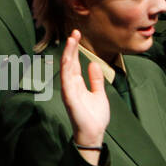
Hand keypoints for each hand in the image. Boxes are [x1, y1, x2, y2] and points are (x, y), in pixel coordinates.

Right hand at [59, 29, 108, 157]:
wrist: (94, 133)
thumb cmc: (94, 116)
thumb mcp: (99, 94)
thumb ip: (96, 80)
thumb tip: (94, 64)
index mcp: (77, 83)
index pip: (74, 62)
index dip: (75, 49)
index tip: (76, 35)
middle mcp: (70, 84)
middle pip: (69, 62)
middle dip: (71, 47)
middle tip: (74, 32)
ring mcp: (68, 90)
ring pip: (66, 67)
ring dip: (68, 53)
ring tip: (71, 39)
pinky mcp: (69, 97)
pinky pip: (66, 80)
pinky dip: (66, 67)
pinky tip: (69, 57)